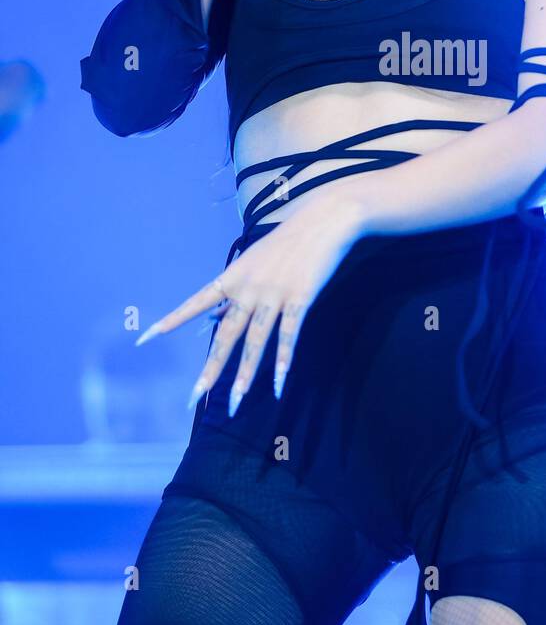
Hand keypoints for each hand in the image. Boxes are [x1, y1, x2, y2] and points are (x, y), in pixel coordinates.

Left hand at [135, 183, 365, 415]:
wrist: (322, 220)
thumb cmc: (285, 242)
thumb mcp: (251, 262)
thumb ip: (231, 292)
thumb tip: (211, 317)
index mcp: (232, 277)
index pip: (195, 303)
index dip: (171, 322)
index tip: (144, 339)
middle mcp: (248, 288)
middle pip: (226, 335)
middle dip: (210, 369)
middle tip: (193, 398)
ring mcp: (274, 294)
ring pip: (255, 341)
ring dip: (245, 375)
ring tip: (235, 403)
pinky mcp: (300, 298)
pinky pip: (289, 335)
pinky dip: (283, 361)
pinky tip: (278, 385)